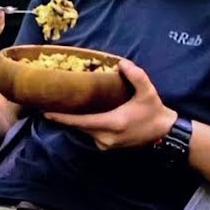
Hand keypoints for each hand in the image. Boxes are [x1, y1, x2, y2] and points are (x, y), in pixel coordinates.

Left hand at [44, 60, 176, 149]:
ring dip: (74, 121)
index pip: (81, 122)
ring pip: (83, 131)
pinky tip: (80, 115)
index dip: (62, 118)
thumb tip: (122, 63)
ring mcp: (105, 145)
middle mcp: (105, 137)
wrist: (163, 134)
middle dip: (64, 117)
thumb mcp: (147, 91)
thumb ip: (136, 76)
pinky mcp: (106, 147)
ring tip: (63, 107)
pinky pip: (90, 134)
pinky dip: (84, 125)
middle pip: (78, 126)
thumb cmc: (154, 112)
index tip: (45, 112)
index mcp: (113, 124)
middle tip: (50, 104)